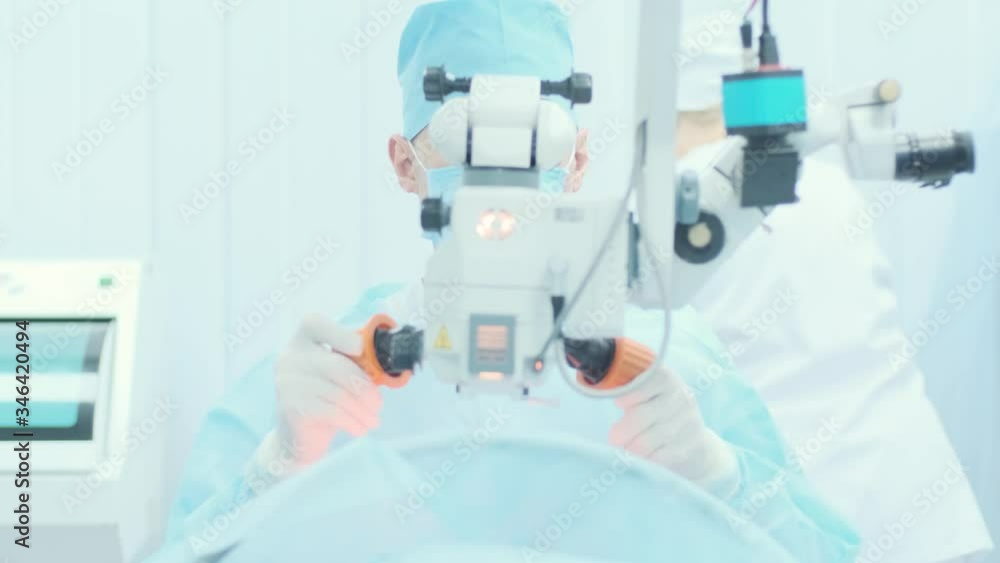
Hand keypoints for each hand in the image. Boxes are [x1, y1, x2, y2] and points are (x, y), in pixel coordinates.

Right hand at [273, 314, 382, 466]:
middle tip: (378, 404)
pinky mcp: (290, 406)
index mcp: (302, 341)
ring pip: (338, 392)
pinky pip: (332, 411)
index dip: (339, 333)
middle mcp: (289, 357)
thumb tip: (385, 360)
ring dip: (362, 409)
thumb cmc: (324, 401)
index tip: (360, 348)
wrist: (297, 439)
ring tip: (373, 419)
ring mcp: (286, 381)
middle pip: (336, 365)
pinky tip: (360, 428)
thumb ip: (353, 362)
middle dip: (365, 387)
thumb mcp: (337, 377)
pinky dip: (352, 421)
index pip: (314, 323)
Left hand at [609, 365, 738, 493]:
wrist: (695, 442)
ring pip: (647, 440)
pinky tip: (640, 460)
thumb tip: (606, 392)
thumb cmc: (657, 413)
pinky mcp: (692, 445)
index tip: (618, 404)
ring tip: (623, 450)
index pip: (644, 383)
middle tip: (613, 438)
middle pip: (641, 416)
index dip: (627, 395)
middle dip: (622, 431)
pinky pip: (660, 457)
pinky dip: (645, 461)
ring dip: (630, 448)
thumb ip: (628, 391)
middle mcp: (681, 397)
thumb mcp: (647, 395)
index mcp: (666, 379)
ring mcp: (688, 422)